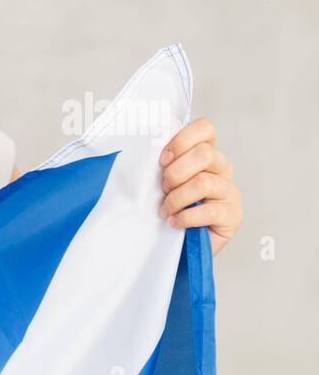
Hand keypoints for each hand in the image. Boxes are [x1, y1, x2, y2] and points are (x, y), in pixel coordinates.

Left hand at [157, 118, 240, 256]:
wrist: (175, 245)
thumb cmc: (165, 209)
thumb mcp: (159, 182)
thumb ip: (159, 164)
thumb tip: (141, 145)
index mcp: (205, 154)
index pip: (205, 128)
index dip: (182, 140)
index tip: (162, 160)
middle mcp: (222, 168)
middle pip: (205, 154)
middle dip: (175, 173)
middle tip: (163, 189)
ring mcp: (230, 192)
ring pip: (204, 182)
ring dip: (177, 198)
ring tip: (165, 210)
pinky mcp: (233, 215)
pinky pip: (210, 210)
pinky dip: (186, 217)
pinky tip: (175, 223)